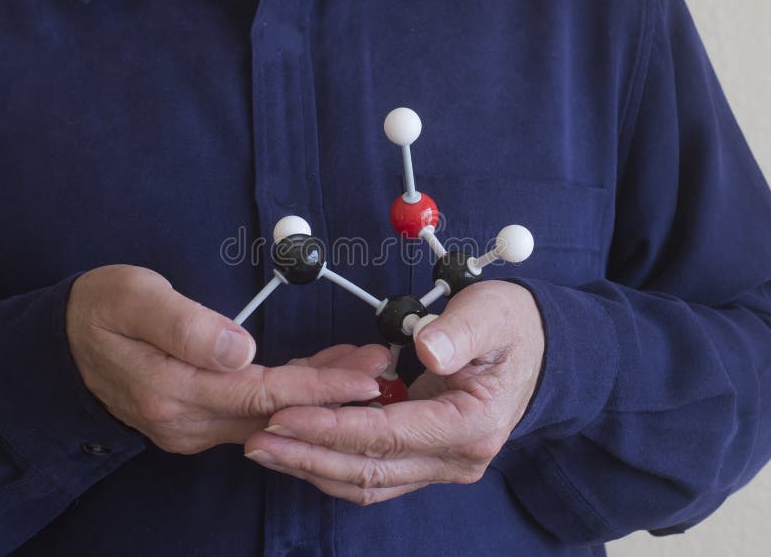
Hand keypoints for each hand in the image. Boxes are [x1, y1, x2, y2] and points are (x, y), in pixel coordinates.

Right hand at [67, 265, 388, 453]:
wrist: (62, 344)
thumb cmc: (100, 309)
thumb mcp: (134, 298)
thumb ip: (184, 324)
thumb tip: (240, 350)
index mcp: (172, 391)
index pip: (262, 394)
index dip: (318, 386)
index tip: (364, 378)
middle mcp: (186, 421)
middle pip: (276, 411)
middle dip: (334, 392)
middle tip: (382, 369)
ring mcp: (192, 426)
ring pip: (271, 414)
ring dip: (319, 393)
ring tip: (366, 368)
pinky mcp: (198, 420)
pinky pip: (257, 410)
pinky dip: (293, 391)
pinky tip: (323, 370)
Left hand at [244, 280, 544, 504]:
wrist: (536, 349)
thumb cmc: (511, 326)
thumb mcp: (491, 314)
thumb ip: (459, 333)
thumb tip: (428, 352)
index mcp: (472, 424)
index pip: (388, 436)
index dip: (333, 427)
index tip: (286, 415)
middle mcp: (457, 458)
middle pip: (371, 470)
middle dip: (310, 455)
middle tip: (258, 439)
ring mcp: (442, 464)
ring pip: (368, 480)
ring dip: (314, 465)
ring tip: (266, 447)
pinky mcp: (427, 458)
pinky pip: (375, 470)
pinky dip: (334, 460)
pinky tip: (301, 445)